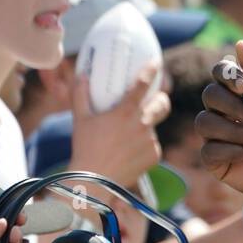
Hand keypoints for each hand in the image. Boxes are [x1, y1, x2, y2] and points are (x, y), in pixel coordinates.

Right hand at [70, 64, 169, 187]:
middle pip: (163, 104)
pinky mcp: (155, 155)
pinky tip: (128, 153)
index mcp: (125, 111)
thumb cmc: (84, 147)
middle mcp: (142, 124)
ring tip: (126, 138)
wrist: (95, 180)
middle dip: (161, 99)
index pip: (143, 84)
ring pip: (153, 127)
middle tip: (154, 100)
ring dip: (145, 127)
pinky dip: (143, 146)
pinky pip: (152, 145)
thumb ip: (80, 94)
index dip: (151, 71)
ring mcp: (151, 140)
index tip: (156, 63)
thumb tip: (82, 75)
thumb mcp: (80, 119)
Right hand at [197, 41, 242, 202]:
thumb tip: (239, 44)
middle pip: (209, 95)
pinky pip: (208, 150)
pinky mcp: (215, 160)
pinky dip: (231, 150)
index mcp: (239, 92)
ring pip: (204, 123)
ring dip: (234, 130)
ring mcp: (217, 135)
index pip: (219, 72)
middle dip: (235, 106)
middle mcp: (223, 111)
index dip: (227, 75)